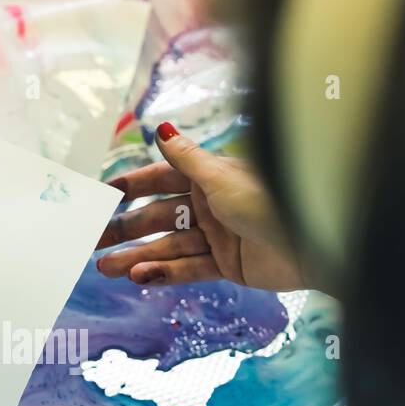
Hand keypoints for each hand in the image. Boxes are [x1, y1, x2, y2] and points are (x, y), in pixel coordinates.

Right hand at [96, 123, 306, 290]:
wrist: (313, 242)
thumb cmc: (270, 201)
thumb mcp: (222, 177)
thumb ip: (187, 159)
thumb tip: (161, 129)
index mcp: (209, 177)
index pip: (160, 178)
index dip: (132, 187)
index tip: (103, 196)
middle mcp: (210, 204)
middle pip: (158, 217)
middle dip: (125, 229)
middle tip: (92, 240)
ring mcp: (217, 236)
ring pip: (168, 246)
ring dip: (137, 256)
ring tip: (106, 267)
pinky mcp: (226, 265)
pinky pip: (188, 268)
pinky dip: (164, 273)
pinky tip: (139, 277)